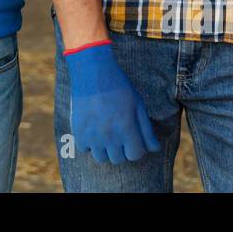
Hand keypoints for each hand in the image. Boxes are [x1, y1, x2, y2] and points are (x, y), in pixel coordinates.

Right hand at [65, 42, 159, 163]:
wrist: (92, 72)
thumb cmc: (119, 87)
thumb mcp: (138, 105)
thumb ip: (146, 129)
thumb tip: (155, 149)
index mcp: (126, 128)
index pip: (135, 155)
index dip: (136, 147)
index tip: (133, 138)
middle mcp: (109, 135)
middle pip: (118, 159)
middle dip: (121, 149)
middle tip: (118, 134)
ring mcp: (92, 135)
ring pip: (101, 158)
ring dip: (105, 149)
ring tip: (105, 134)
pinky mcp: (78, 131)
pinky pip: (84, 149)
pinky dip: (88, 143)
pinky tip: (92, 130)